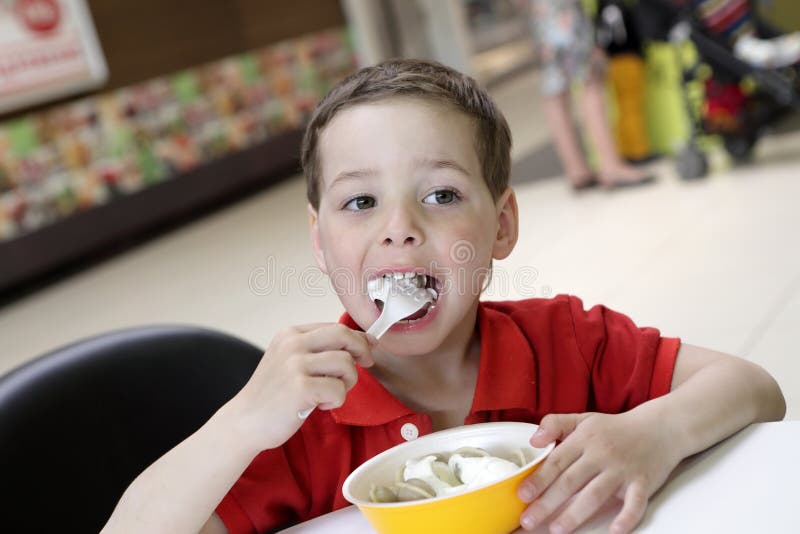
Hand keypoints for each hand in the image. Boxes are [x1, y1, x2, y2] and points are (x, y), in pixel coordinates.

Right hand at [226, 323, 376, 449]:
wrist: (244, 421)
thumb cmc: (273, 395)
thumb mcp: (289, 360)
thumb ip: (319, 349)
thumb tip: (364, 341)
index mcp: (290, 334)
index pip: (335, 327)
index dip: (358, 338)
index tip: (368, 349)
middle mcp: (293, 344)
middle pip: (344, 335)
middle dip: (362, 350)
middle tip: (366, 364)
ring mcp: (296, 365)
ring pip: (346, 363)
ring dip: (347, 382)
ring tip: (330, 393)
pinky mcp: (301, 388)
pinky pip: (339, 389)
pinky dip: (336, 400)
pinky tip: (319, 405)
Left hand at [517, 411, 680, 533]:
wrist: (661, 427)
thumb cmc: (616, 428)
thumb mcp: (583, 419)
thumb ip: (555, 424)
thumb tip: (533, 440)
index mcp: (584, 439)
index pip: (557, 461)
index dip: (538, 479)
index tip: (522, 495)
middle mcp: (602, 454)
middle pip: (571, 481)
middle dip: (548, 502)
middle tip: (529, 520)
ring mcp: (623, 469)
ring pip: (596, 494)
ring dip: (575, 514)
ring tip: (557, 529)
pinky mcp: (643, 482)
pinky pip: (634, 503)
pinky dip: (626, 518)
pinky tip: (614, 531)